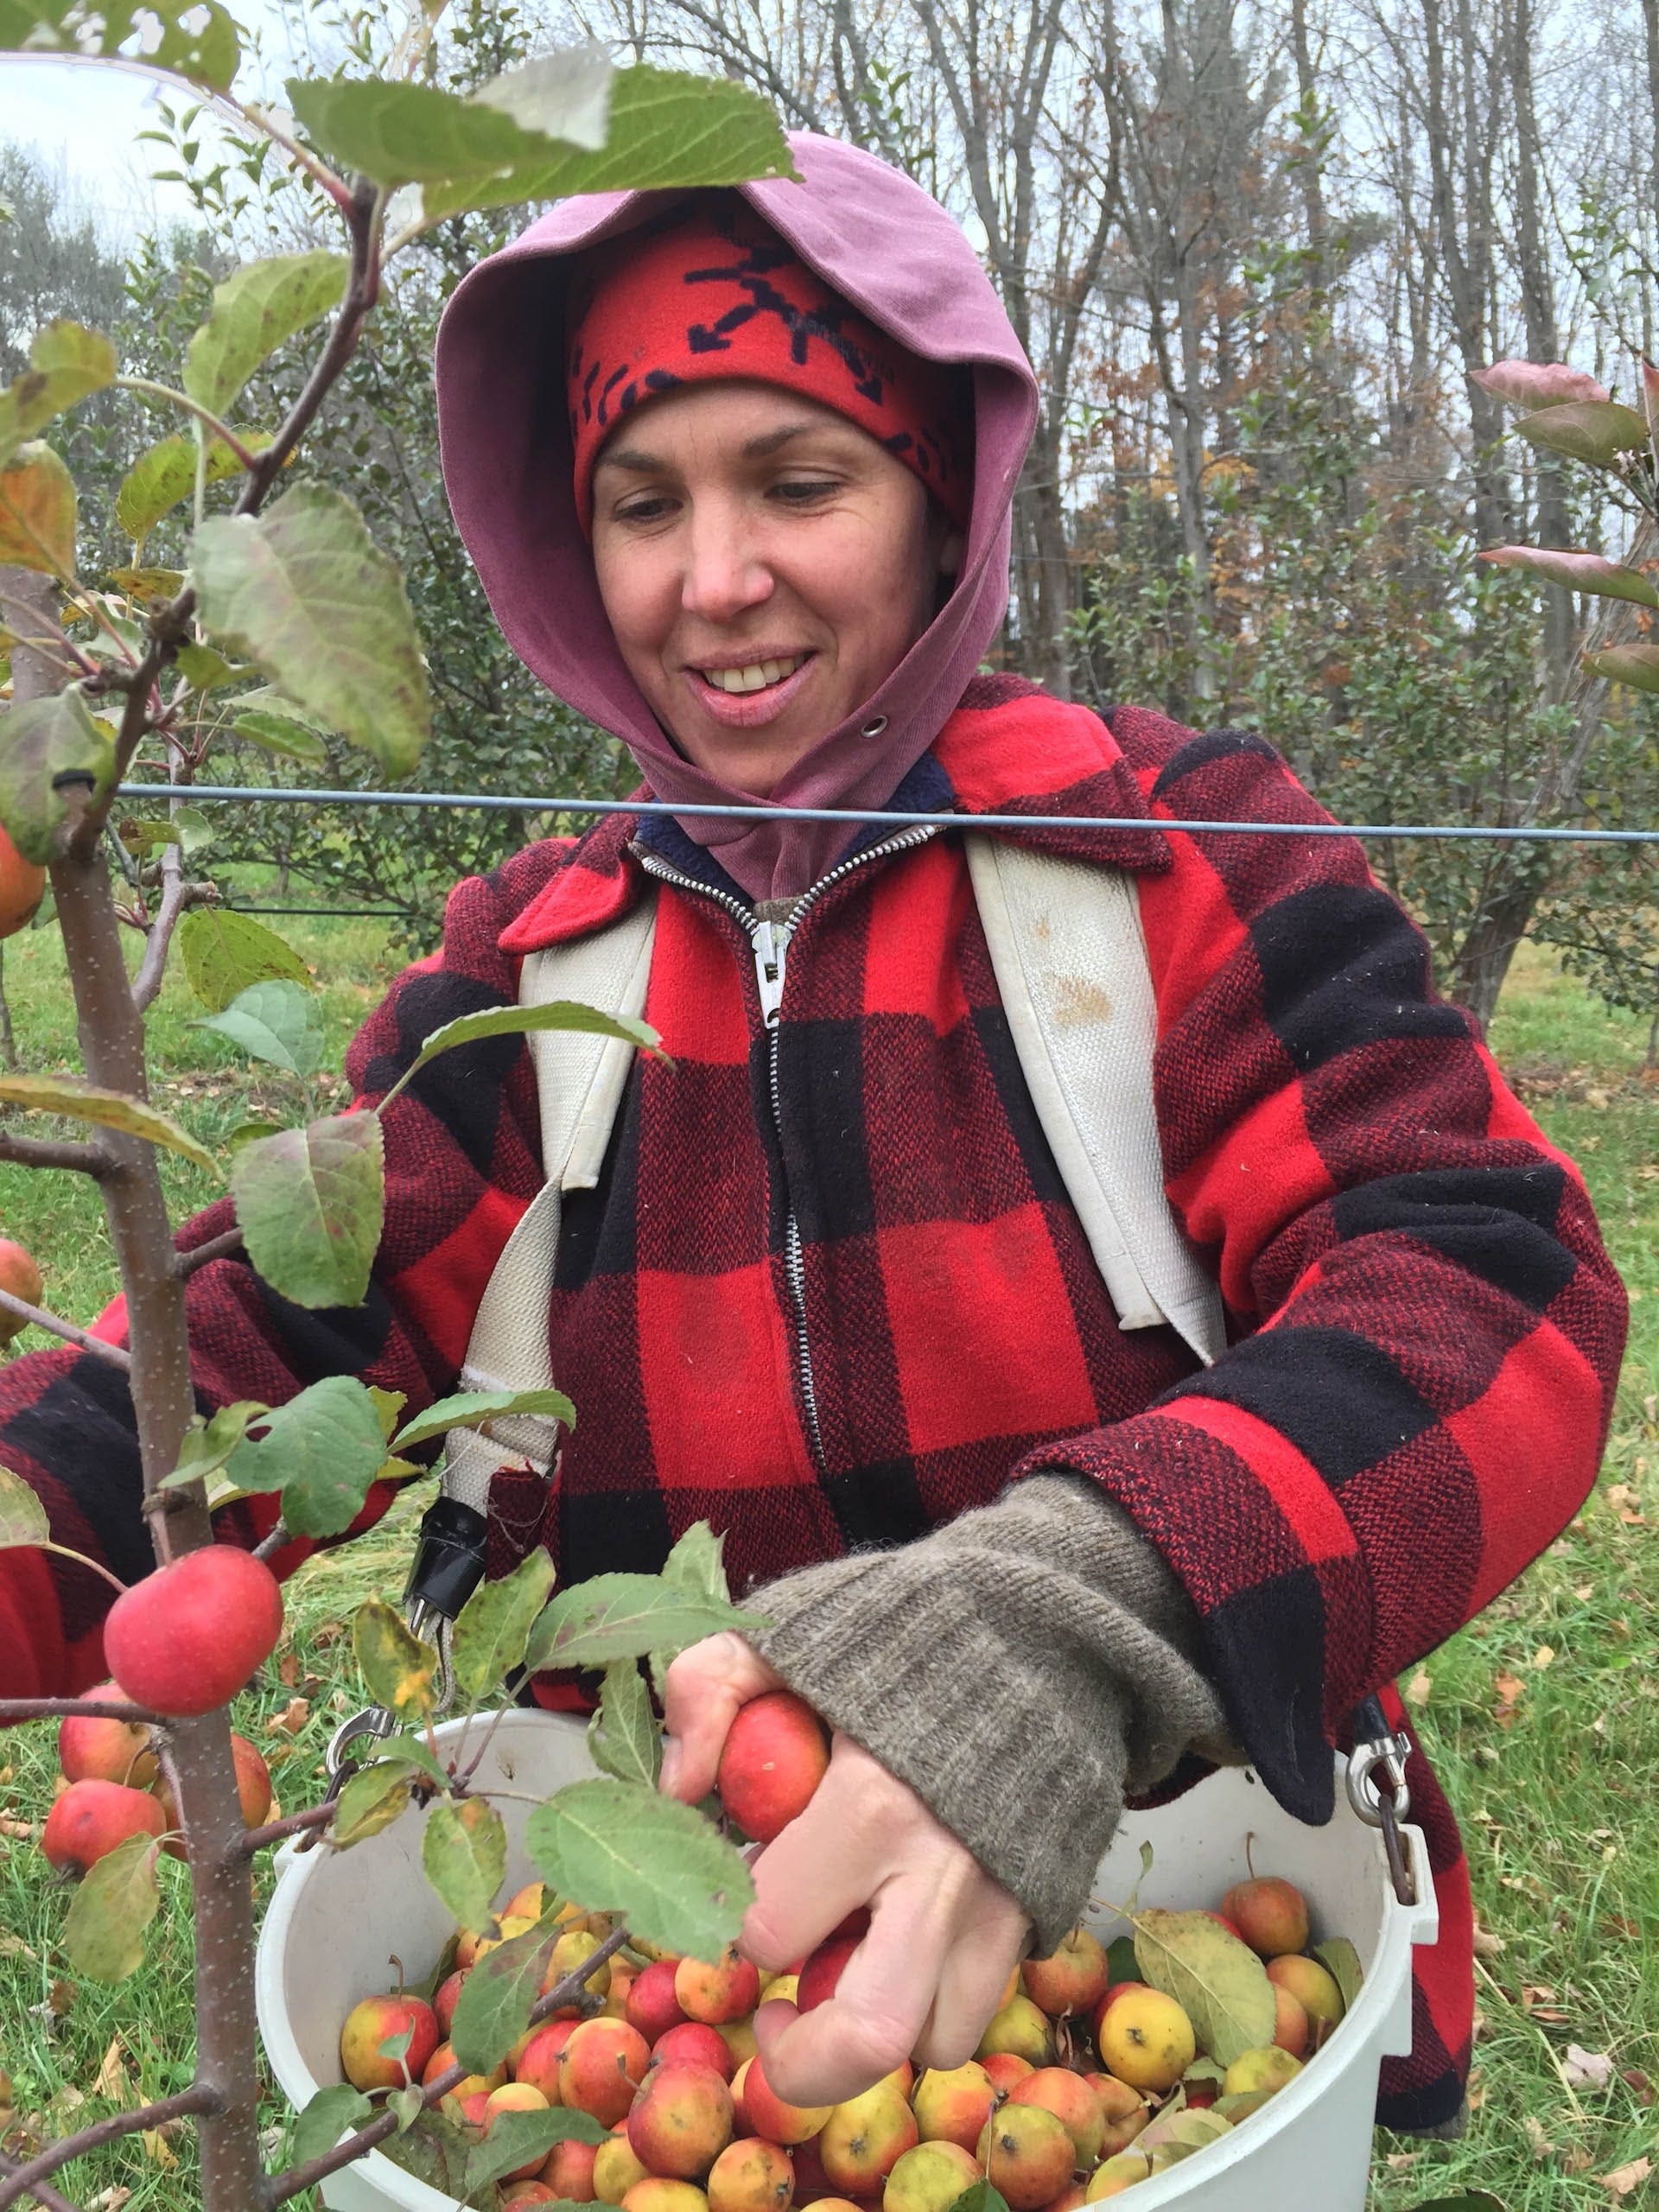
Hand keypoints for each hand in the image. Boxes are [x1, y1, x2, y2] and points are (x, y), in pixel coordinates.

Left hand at [661, 1633, 1030, 2107]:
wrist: (1046, 1627)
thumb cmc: (905, 1631)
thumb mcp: (791, 1633)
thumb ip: (710, 1689)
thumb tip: (675, 1787)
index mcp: (871, 1805)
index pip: (771, 1931)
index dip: (733, 1931)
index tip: (732, 1899)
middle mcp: (941, 1874)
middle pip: (870, 2036)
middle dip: (803, 2063)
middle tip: (776, 2017)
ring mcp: (1001, 1901)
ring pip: (936, 2039)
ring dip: (878, 2025)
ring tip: (847, 1963)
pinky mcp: (1040, 1910)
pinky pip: (982, 2004)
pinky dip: (934, 2000)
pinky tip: (901, 1935)